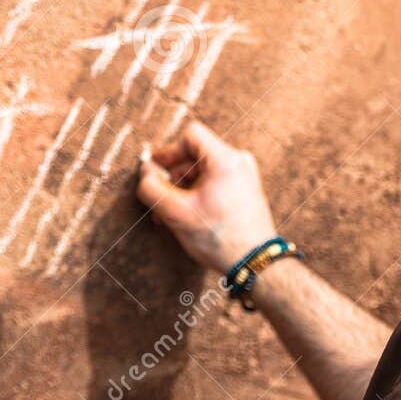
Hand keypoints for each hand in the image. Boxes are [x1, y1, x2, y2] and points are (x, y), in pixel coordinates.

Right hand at [135, 120, 277, 274]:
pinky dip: (198, 193)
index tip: (156, 173)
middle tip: (159, 202)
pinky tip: (187, 216)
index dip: (169, 152)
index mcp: (226, 160)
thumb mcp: (177, 213)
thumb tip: (145, 170)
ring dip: (183, 188)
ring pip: (203, 170)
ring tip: (171, 215)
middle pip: (195, 154)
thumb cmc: (219, 238)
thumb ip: (153, 188)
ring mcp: (245, 174)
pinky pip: (215, 181)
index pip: (191, 136)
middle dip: (173, 176)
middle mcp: (239, 161)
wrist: (255, 263)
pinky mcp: (246, 189)